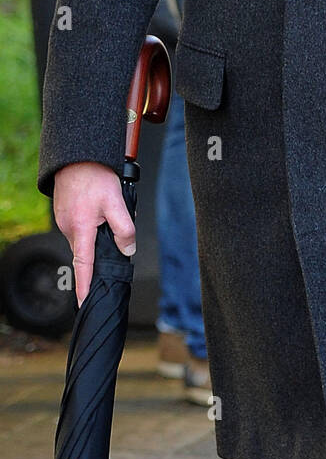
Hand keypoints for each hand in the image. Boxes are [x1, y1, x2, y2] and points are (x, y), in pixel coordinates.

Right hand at [53, 162, 135, 303]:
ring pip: (84, 238)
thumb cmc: (95, 176)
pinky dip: (89, 225)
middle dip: (99, 252)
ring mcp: (64, 221)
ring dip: (95, 235)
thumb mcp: (116, 201)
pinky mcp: (64, 214)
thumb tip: (127, 250)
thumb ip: (124, 228)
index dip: (85, 286)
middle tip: (114, 241)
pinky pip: (79, 227)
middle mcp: (68, 228)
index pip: (83, 265)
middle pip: (86, 251)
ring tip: (107, 216)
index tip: (84, 302)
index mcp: (80, 229)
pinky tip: (98, 211)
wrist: (77, 156)